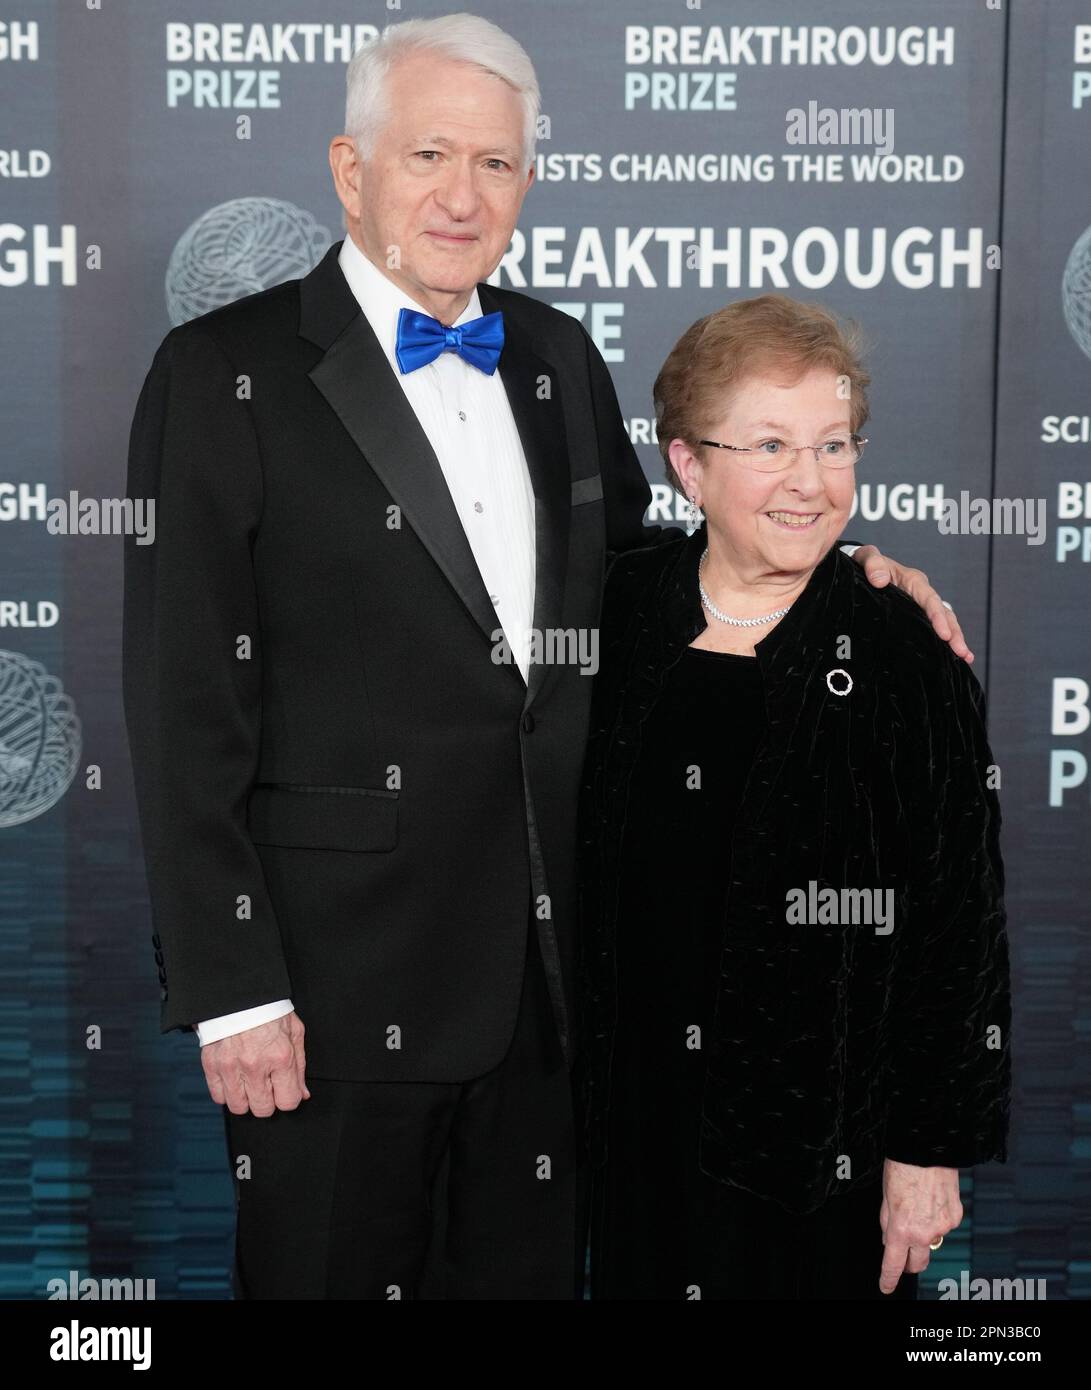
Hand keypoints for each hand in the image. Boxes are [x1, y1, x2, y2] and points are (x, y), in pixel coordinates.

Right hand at [200, 1010, 310, 1115]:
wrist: (239, 993)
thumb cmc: (270, 1011)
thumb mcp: (294, 1032)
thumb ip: (299, 1066)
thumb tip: (302, 1094)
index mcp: (280, 1056)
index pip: (287, 1102)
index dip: (288, 1098)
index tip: (285, 1091)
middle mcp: (255, 1065)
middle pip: (263, 1109)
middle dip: (268, 1102)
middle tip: (267, 1086)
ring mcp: (230, 1066)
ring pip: (238, 1107)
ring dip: (246, 1100)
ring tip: (249, 1083)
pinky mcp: (211, 1065)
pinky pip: (218, 1097)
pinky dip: (227, 1092)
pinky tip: (235, 1079)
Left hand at [850, 545, 973, 662]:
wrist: (862, 570)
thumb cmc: (867, 564)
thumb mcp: (866, 557)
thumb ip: (872, 564)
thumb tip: (879, 580)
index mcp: (912, 580)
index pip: (929, 599)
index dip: (938, 617)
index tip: (944, 635)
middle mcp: (922, 594)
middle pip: (944, 613)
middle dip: (954, 634)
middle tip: (962, 653)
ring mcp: (921, 607)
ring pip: (945, 622)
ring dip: (955, 640)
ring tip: (965, 658)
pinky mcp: (916, 617)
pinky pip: (933, 629)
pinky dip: (943, 643)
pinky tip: (952, 658)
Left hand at [878, 1158, 962, 1293]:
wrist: (928, 1149)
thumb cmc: (904, 1167)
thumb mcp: (885, 1197)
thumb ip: (888, 1223)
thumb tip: (890, 1240)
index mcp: (901, 1228)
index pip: (894, 1264)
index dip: (889, 1278)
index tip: (886, 1286)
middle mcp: (924, 1233)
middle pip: (919, 1263)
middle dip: (910, 1262)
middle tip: (904, 1252)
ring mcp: (943, 1227)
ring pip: (932, 1241)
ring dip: (924, 1233)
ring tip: (919, 1205)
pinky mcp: (956, 1217)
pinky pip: (944, 1225)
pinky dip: (937, 1218)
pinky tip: (932, 1199)